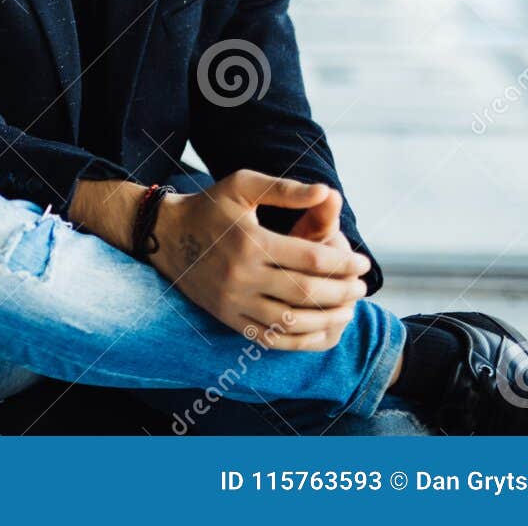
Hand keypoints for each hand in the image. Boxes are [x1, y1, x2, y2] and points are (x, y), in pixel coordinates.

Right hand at [151, 170, 370, 351]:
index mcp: (249, 242)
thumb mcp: (243, 185)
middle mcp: (241, 276)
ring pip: (292, 321)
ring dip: (328, 319)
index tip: (363, 264)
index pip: (311, 258)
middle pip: (307, 292)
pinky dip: (302, 341)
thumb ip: (286, 190)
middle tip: (361, 288)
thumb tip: (328, 193)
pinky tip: (321, 330)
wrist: (164, 234)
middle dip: (342, 292)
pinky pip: (271, 338)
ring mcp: (233, 301)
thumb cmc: (210, 206)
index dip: (344, 263)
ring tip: (347, 310)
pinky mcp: (227, 317)